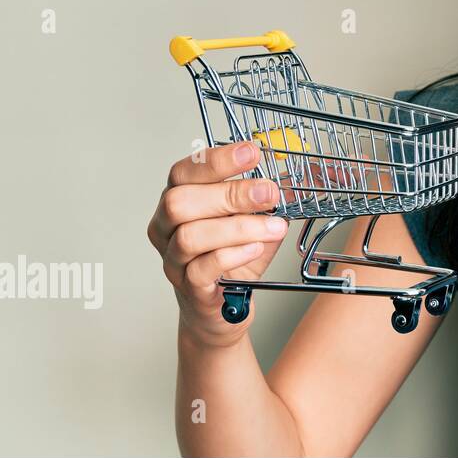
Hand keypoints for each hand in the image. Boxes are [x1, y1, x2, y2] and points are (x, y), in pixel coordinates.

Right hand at [146, 142, 290, 346]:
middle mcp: (166, 227)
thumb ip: (265, 199)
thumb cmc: (235, 256)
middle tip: (269, 193)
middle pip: (180, 202)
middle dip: (229, 193)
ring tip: (273, 227)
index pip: (185, 171)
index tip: (252, 152)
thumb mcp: (254, 218)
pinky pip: (200, 269)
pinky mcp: (188, 287)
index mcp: (180, 199)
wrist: (224, 305)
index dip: (217, 160)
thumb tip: (291, 177)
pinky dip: (232, 255)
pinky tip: (255, 248)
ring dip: (238, 227)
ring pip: (189, 236)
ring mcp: (173, 259)